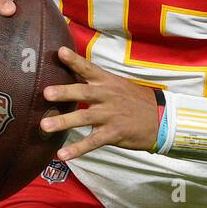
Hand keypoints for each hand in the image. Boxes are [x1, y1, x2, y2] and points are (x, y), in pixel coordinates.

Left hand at [40, 47, 159, 160]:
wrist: (162, 119)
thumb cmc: (136, 101)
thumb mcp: (119, 86)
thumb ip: (97, 83)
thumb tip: (73, 75)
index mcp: (108, 82)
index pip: (89, 68)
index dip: (74, 60)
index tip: (60, 52)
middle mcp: (107, 96)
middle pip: (83, 92)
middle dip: (64, 92)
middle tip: (46, 93)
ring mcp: (110, 115)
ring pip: (84, 118)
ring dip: (63, 122)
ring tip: (44, 125)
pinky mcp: (113, 133)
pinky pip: (92, 142)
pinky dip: (77, 149)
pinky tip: (62, 155)